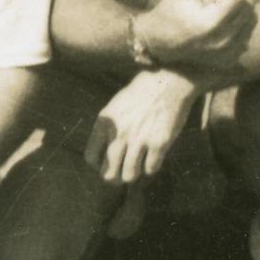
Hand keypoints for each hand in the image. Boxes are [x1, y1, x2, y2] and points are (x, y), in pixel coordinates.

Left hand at [86, 68, 200, 186]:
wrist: (168, 82)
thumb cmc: (140, 93)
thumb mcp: (114, 107)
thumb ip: (107, 130)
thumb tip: (103, 155)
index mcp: (104, 124)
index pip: (90, 158)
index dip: (98, 165)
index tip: (107, 162)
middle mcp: (119, 134)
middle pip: (108, 175)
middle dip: (115, 177)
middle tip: (122, 172)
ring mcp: (139, 140)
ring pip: (129, 176)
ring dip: (134, 173)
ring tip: (139, 164)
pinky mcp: (159, 144)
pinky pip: (151, 169)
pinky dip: (152, 166)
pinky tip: (154, 155)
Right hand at [130, 0, 255, 79]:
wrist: (156, 42)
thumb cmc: (170, 9)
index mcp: (212, 22)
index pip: (241, 0)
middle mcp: (222, 41)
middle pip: (248, 13)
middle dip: (235, 5)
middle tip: (214, 6)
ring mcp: (225, 54)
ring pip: (249, 28)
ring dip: (238, 20)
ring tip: (215, 19)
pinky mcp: (226, 62)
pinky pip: (244, 42)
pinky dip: (236, 35)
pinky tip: (217, 34)